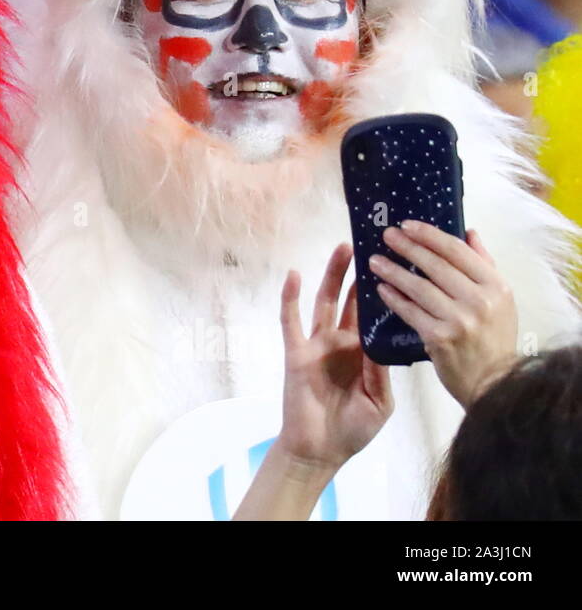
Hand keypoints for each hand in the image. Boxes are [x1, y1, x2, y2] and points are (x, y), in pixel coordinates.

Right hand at [233, 245, 391, 519]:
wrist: (320, 451)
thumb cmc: (352, 430)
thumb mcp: (380, 402)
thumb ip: (382, 371)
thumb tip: (383, 342)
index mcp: (366, 353)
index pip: (378, 314)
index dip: (388, 290)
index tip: (402, 265)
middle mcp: (343, 342)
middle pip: (353, 299)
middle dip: (363, 271)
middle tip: (376, 242)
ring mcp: (318, 344)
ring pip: (325, 301)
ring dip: (333, 275)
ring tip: (344, 248)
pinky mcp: (296, 352)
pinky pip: (291, 320)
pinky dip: (291, 297)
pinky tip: (295, 275)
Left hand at [371, 222, 517, 407]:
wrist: (494, 383)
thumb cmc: (494, 339)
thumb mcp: (501, 300)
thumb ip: (484, 265)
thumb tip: (468, 232)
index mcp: (496, 286)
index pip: (458, 251)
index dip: (430, 235)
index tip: (408, 225)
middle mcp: (480, 300)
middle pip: (436, 266)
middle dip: (408, 247)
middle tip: (386, 235)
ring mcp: (460, 320)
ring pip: (419, 287)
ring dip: (394, 271)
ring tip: (374, 261)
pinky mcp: (440, 338)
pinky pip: (410, 311)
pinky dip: (394, 298)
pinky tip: (381, 288)